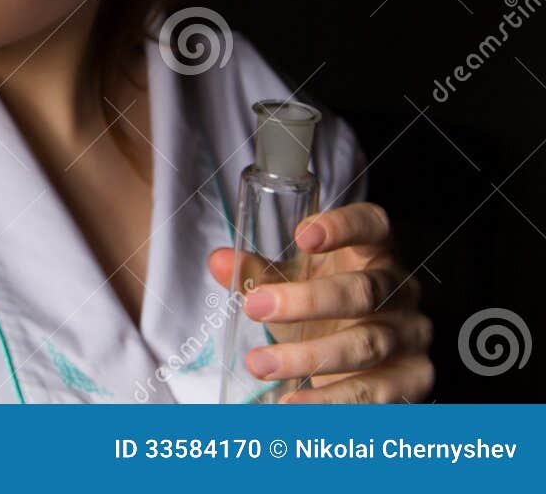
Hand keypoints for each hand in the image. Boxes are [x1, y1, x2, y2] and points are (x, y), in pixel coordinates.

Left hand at [206, 201, 434, 402]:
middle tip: (255, 307)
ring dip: (308, 358)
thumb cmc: (327, 307)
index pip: (371, 226)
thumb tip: (219, 261)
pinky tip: (294, 406)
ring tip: (260, 364)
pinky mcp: (414, 379)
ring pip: (365, 346)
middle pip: (363, 291)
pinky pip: (374, 394)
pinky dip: (332, 402)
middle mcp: (401, 290)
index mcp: (375, 251)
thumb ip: (258, 271)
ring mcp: (411, 336)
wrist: (370, 357)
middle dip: (307, 301)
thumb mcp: (294, 283)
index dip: (343, 227)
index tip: (302, 235)